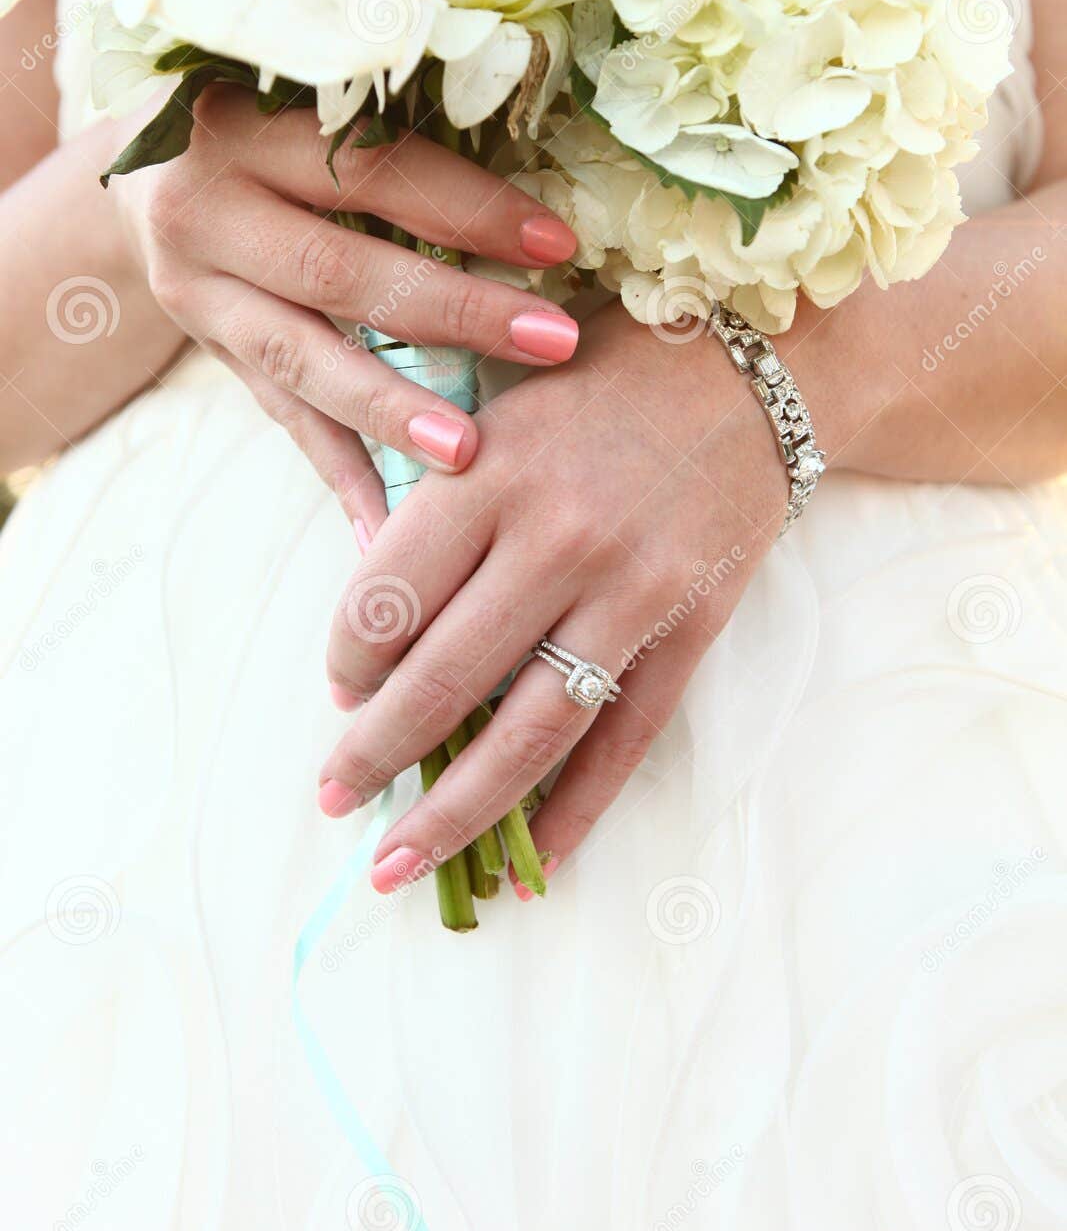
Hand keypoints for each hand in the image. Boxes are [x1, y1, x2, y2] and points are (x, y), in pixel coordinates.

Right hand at [113, 86, 579, 528]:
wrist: (153, 177)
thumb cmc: (273, 133)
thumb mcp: (308, 113)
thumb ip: (394, 150)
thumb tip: (536, 210)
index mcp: (244, 128)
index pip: (371, 171)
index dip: (467, 208)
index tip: (557, 245)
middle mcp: (205, 210)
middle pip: (339, 273)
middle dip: (455, 313)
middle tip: (553, 343)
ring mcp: (198, 292)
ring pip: (303, 361)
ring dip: (391, 410)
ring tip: (468, 454)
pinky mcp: (212, 353)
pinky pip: (286, 420)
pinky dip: (342, 475)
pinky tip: (387, 529)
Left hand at [315, 301, 792, 887]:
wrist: (754, 368)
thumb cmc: (602, 378)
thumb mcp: (500, 410)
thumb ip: (436, 503)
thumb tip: (373, 625)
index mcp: (490, 473)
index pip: (384, 597)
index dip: (345, 658)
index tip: (340, 685)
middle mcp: (557, 538)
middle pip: (441, 680)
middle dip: (373, 754)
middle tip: (335, 797)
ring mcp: (631, 592)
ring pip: (528, 732)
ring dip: (453, 810)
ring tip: (399, 863)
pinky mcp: (690, 629)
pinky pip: (624, 740)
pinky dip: (576, 810)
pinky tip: (532, 862)